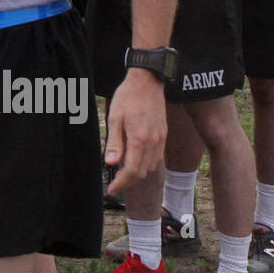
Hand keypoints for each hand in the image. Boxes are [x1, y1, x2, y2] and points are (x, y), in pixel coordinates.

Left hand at [103, 70, 166, 195]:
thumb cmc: (127, 97)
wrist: (148, 82)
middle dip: (128, 182)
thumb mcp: (114, 118)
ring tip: (122, 174)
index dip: (121, 184)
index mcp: (139, 139)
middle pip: (142, 173)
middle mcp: (153, 143)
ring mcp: (161, 140)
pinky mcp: (163, 135)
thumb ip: (114, 142)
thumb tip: (110, 163)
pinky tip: (135, 161)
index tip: (111, 190)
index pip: (132, 171)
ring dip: (137, 175)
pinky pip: (157, 158)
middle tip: (114, 184)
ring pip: (151, 168)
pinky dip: (146, 165)